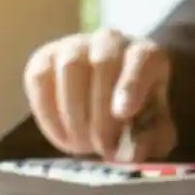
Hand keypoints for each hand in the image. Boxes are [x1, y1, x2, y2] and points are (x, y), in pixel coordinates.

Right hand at [22, 29, 176, 161]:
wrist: (106, 101)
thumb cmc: (136, 115)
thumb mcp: (154, 132)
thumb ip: (152, 140)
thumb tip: (130, 153)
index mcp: (146, 54)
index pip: (141, 59)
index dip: (131, 84)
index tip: (123, 113)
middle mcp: (111, 41)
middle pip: (103, 64)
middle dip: (101, 113)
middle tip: (102, 147)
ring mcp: (74, 45)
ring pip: (70, 68)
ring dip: (74, 114)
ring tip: (82, 144)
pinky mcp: (44, 58)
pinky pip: (40, 79)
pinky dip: (48, 113)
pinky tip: (63, 136)